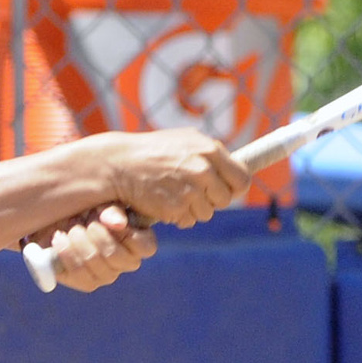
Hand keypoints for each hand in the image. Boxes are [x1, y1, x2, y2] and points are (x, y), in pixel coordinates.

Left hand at [28, 205, 156, 291]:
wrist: (60, 219)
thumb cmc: (89, 208)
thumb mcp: (103, 202)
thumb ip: (113, 211)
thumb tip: (116, 223)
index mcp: (138, 241)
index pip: (145, 247)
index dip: (128, 234)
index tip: (108, 220)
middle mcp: (126, 262)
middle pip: (116, 256)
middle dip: (97, 236)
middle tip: (86, 223)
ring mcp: (107, 275)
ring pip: (96, 264)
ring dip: (80, 243)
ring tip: (71, 230)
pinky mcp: (86, 282)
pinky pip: (79, 274)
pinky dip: (67, 255)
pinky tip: (60, 240)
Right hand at [96, 128, 249, 226]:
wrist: (119, 164)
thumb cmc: (152, 151)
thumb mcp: (185, 142)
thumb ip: (211, 154)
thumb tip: (238, 170)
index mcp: (209, 150)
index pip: (242, 179)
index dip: (234, 188)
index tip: (225, 191)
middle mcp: (204, 169)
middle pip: (224, 199)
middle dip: (211, 200)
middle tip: (192, 194)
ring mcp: (191, 189)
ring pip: (206, 213)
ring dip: (193, 210)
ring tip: (174, 195)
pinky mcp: (177, 207)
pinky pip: (188, 221)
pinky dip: (178, 217)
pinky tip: (164, 203)